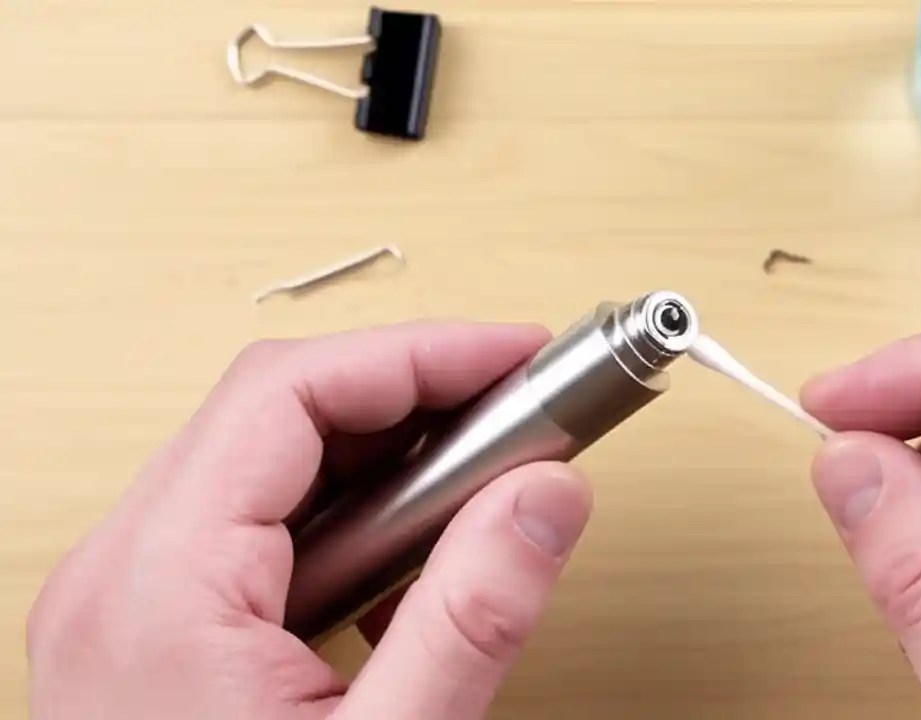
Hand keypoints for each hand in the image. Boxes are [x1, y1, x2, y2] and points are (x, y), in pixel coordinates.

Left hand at [27, 322, 593, 719]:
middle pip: (278, 412)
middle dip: (415, 396)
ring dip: (390, 460)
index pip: (287, 393)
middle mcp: (122, 572)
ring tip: (486, 486)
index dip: (417, 353)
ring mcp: (131, 597)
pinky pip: (262, 528)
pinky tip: (416, 567)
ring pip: (273, 464)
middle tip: (524, 409)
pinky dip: (354, 522)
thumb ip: (473, 616)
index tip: (516, 353)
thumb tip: (549, 494)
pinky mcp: (159, 625)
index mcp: (156, 586)